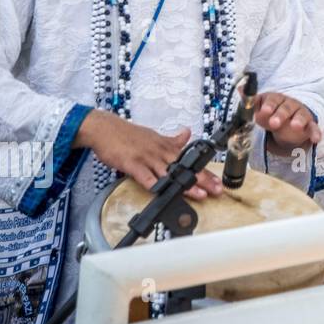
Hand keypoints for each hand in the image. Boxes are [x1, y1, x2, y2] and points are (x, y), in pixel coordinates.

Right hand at [73, 112, 222, 200]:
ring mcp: (147, 158)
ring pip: (170, 173)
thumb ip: (172, 140)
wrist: (106, 129)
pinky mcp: (133, 164)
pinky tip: (163, 193)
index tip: (218, 181)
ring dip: (185, 185)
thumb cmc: (129, 134)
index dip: (205, 171)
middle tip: (216, 189)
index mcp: (166, 146)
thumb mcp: (154, 135)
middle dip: (202, 179)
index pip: (190, 160)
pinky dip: (154, 185)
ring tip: (199, 194)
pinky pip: (146, 177)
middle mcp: (160, 152)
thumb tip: (187, 134)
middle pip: (185, 167)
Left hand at [254, 92, 321, 152]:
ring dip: (298, 120)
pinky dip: (316, 133)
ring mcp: (301, 114)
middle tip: (274, 123)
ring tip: (295, 126)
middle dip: (280, 115)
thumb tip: (240, 88)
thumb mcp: (260, 107)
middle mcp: (290, 105)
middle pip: (286, 108)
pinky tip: (316, 139)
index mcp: (277, 99)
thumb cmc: (272, 111)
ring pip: (301, 115)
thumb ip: (250, 101)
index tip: (263, 111)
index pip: (273, 99)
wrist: (288, 119)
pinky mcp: (309, 125)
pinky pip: (313, 128)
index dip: (268, 105)